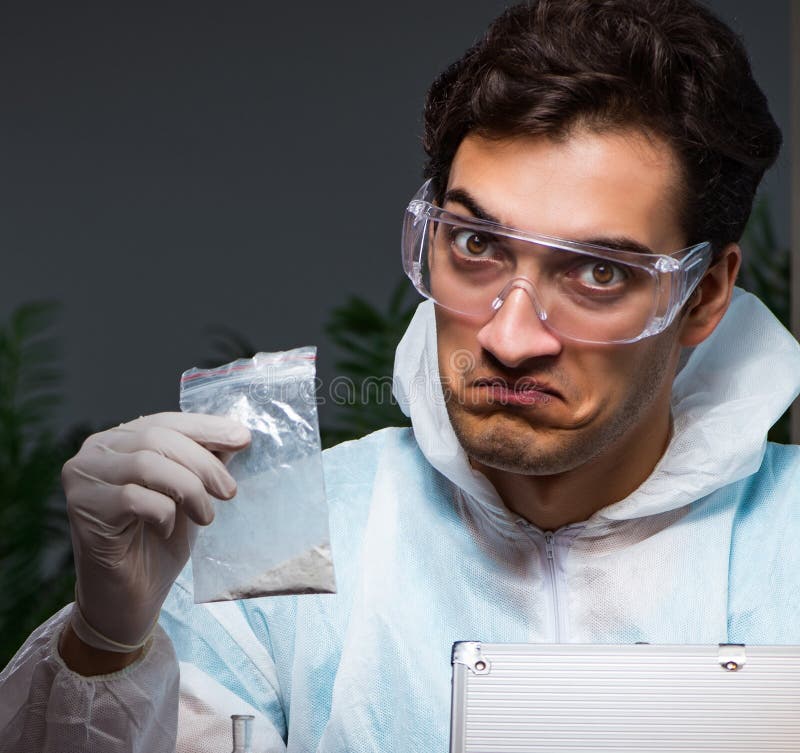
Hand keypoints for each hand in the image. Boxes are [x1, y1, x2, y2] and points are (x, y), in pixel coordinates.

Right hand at [61, 412, 250, 651]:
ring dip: (188, 488)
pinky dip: (163, 512)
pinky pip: (135, 498)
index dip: (206, 427)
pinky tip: (166, 529)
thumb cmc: (158, 543)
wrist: (130, 599)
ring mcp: (83, 478)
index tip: (242, 438)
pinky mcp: (84, 508)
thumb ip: (203, 461)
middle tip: (229, 490)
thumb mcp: (189, 493)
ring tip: (205, 516)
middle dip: (203, 463)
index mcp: (119, 439)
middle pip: (157, 437)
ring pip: (147, 464)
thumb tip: (237, 434)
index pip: (166, 420)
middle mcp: (95, 451)